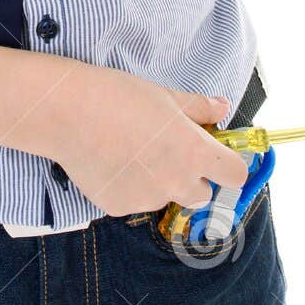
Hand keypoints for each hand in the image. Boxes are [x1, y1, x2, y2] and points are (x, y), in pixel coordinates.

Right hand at [49, 65, 249, 216]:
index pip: (236, 175)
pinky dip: (130, 188)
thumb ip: (199, 108)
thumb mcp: (166, 96)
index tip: (217, 157)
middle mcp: (176, 182)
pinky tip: (112, 162)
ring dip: (160, 183)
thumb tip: (222, 108)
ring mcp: (148, 199)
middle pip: (202, 195)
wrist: (68, 112)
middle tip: (169, 153)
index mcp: (194, 152)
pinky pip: (135, 202)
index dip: (229, 166)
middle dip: (193, 178)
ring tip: (132, 152)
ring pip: (166, 197)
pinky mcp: (121, 208)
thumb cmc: (119, 97)